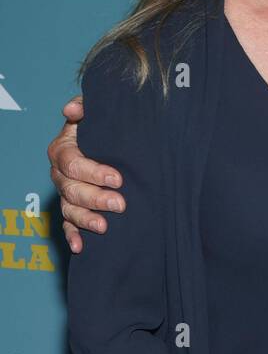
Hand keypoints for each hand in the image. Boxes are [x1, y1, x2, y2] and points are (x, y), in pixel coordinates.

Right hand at [48, 94, 124, 253]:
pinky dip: (72, 236)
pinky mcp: (73, 208)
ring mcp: (66, 192)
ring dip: (85, 219)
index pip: (71, 162)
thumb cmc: (105, 126)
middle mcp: (61, 172)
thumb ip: (86, 107)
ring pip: (69, 208)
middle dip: (95, 197)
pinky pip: (67, 225)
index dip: (93, 171)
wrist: (116, 143)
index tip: (117, 178)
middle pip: (70, 188)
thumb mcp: (98, 112)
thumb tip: (71, 110)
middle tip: (120, 204)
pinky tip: (81, 246)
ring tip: (104, 226)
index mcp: (64, 148)